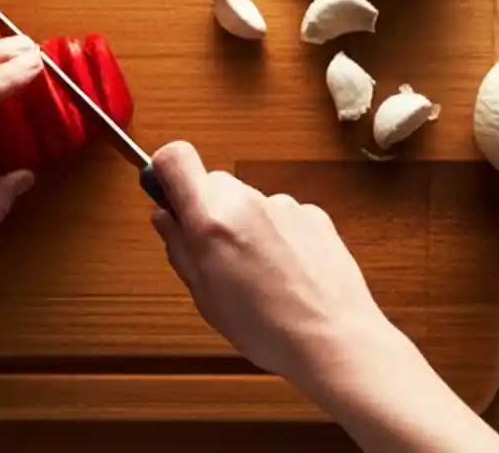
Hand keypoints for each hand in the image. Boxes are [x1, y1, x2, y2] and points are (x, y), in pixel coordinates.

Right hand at [149, 141, 395, 384]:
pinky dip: (275, 234)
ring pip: (247, 200)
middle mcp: (248, 202)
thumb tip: (165, 219)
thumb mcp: (204, 296)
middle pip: (212, 180)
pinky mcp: (314, 214)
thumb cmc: (269, 329)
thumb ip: (179, 248)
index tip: (165, 194)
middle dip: (205, 208)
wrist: (334, 339)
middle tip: (209, 250)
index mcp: (213, 220)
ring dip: (242, 224)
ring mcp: (284, 205)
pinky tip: (283, 272)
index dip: (164, 171)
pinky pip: (279, 214)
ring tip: (255, 273)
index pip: (175, 159)